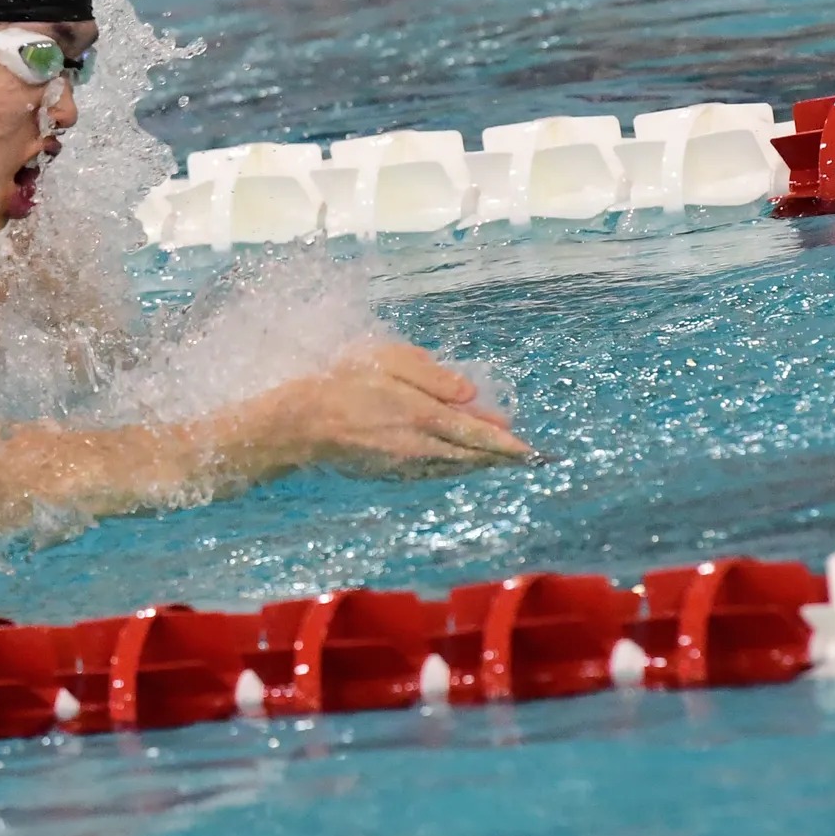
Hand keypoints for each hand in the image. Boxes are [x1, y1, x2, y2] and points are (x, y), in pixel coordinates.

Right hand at [233, 343, 532, 480]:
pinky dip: (455, 467)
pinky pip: (434, 472)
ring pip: (455, 468)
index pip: (477, 433)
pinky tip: (459, 462)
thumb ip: (432, 376)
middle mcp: (420, 448)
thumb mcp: (388, 361)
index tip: (533, 451)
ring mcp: (405, 465)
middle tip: (526, 455)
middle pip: (471, 456)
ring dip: (479, 463)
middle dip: (500, 456)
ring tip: (498, 457)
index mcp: (422, 417)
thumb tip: (471, 393)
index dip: (507, 443)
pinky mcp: (391, 474)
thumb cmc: (342, 382)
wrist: (301, 423)